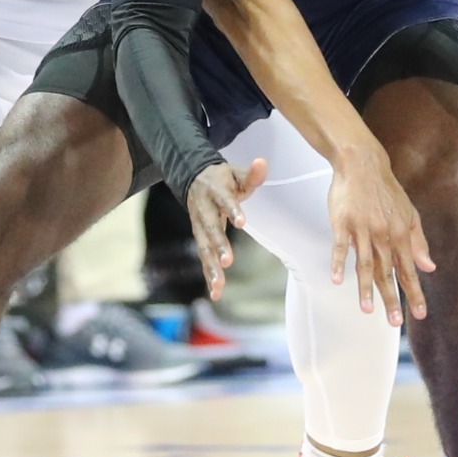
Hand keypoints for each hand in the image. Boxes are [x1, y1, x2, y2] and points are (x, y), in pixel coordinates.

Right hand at [185, 157, 268, 296]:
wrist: (193, 179)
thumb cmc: (222, 179)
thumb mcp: (235, 172)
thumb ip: (251, 174)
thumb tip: (264, 163)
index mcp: (215, 191)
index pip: (224, 201)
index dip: (232, 210)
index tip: (242, 221)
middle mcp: (203, 210)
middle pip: (210, 228)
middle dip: (218, 245)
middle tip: (228, 261)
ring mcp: (199, 226)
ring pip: (203, 248)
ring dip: (211, 266)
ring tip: (218, 285)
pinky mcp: (199, 238)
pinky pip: (204, 257)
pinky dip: (209, 275)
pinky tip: (216, 293)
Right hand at [328, 148, 433, 325]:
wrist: (363, 165)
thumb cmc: (386, 191)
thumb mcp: (409, 214)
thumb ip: (418, 242)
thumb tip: (429, 267)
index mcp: (400, 235)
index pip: (409, 270)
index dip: (414, 293)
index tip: (419, 314)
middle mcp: (384, 235)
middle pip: (387, 273)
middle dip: (392, 299)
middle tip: (394, 323)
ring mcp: (363, 229)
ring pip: (365, 264)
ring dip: (366, 288)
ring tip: (367, 310)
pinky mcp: (343, 223)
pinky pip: (340, 246)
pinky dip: (338, 263)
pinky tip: (337, 280)